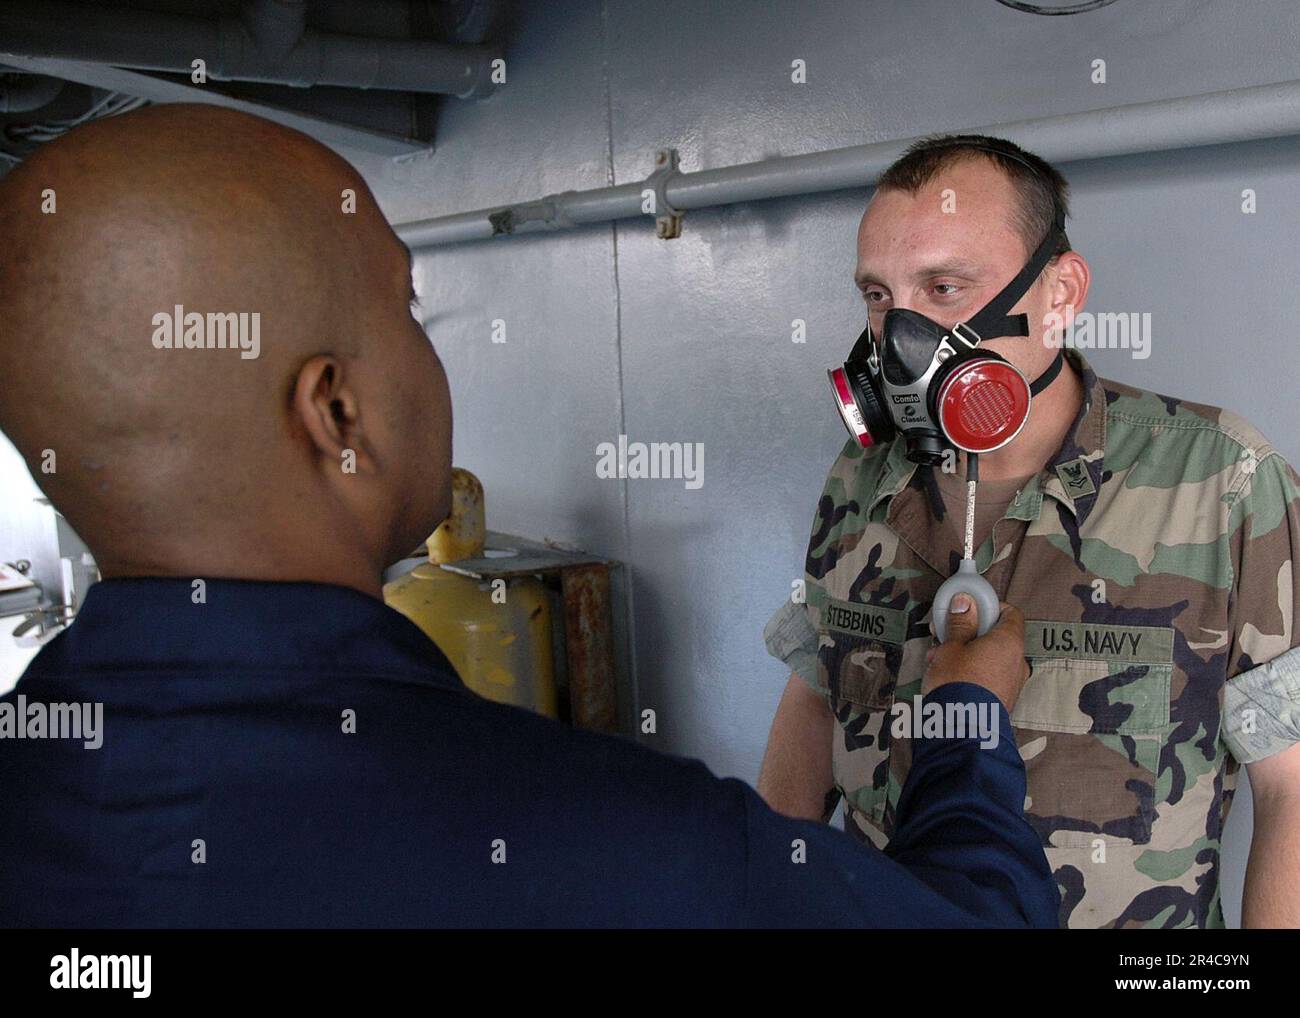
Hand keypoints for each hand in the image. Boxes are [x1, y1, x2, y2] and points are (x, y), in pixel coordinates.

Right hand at [923, 595, 1030, 712]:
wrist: (961, 730)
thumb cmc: (956, 680)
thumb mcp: (951, 647)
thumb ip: (960, 623)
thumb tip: (965, 601)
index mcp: (1009, 642)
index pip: (1011, 613)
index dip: (991, 607)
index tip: (969, 610)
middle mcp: (1018, 662)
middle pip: (997, 637)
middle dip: (969, 634)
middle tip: (944, 637)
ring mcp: (1013, 684)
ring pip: (990, 658)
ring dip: (966, 654)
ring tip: (937, 660)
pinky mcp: (1003, 701)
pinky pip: (989, 677)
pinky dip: (972, 672)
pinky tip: (947, 677)